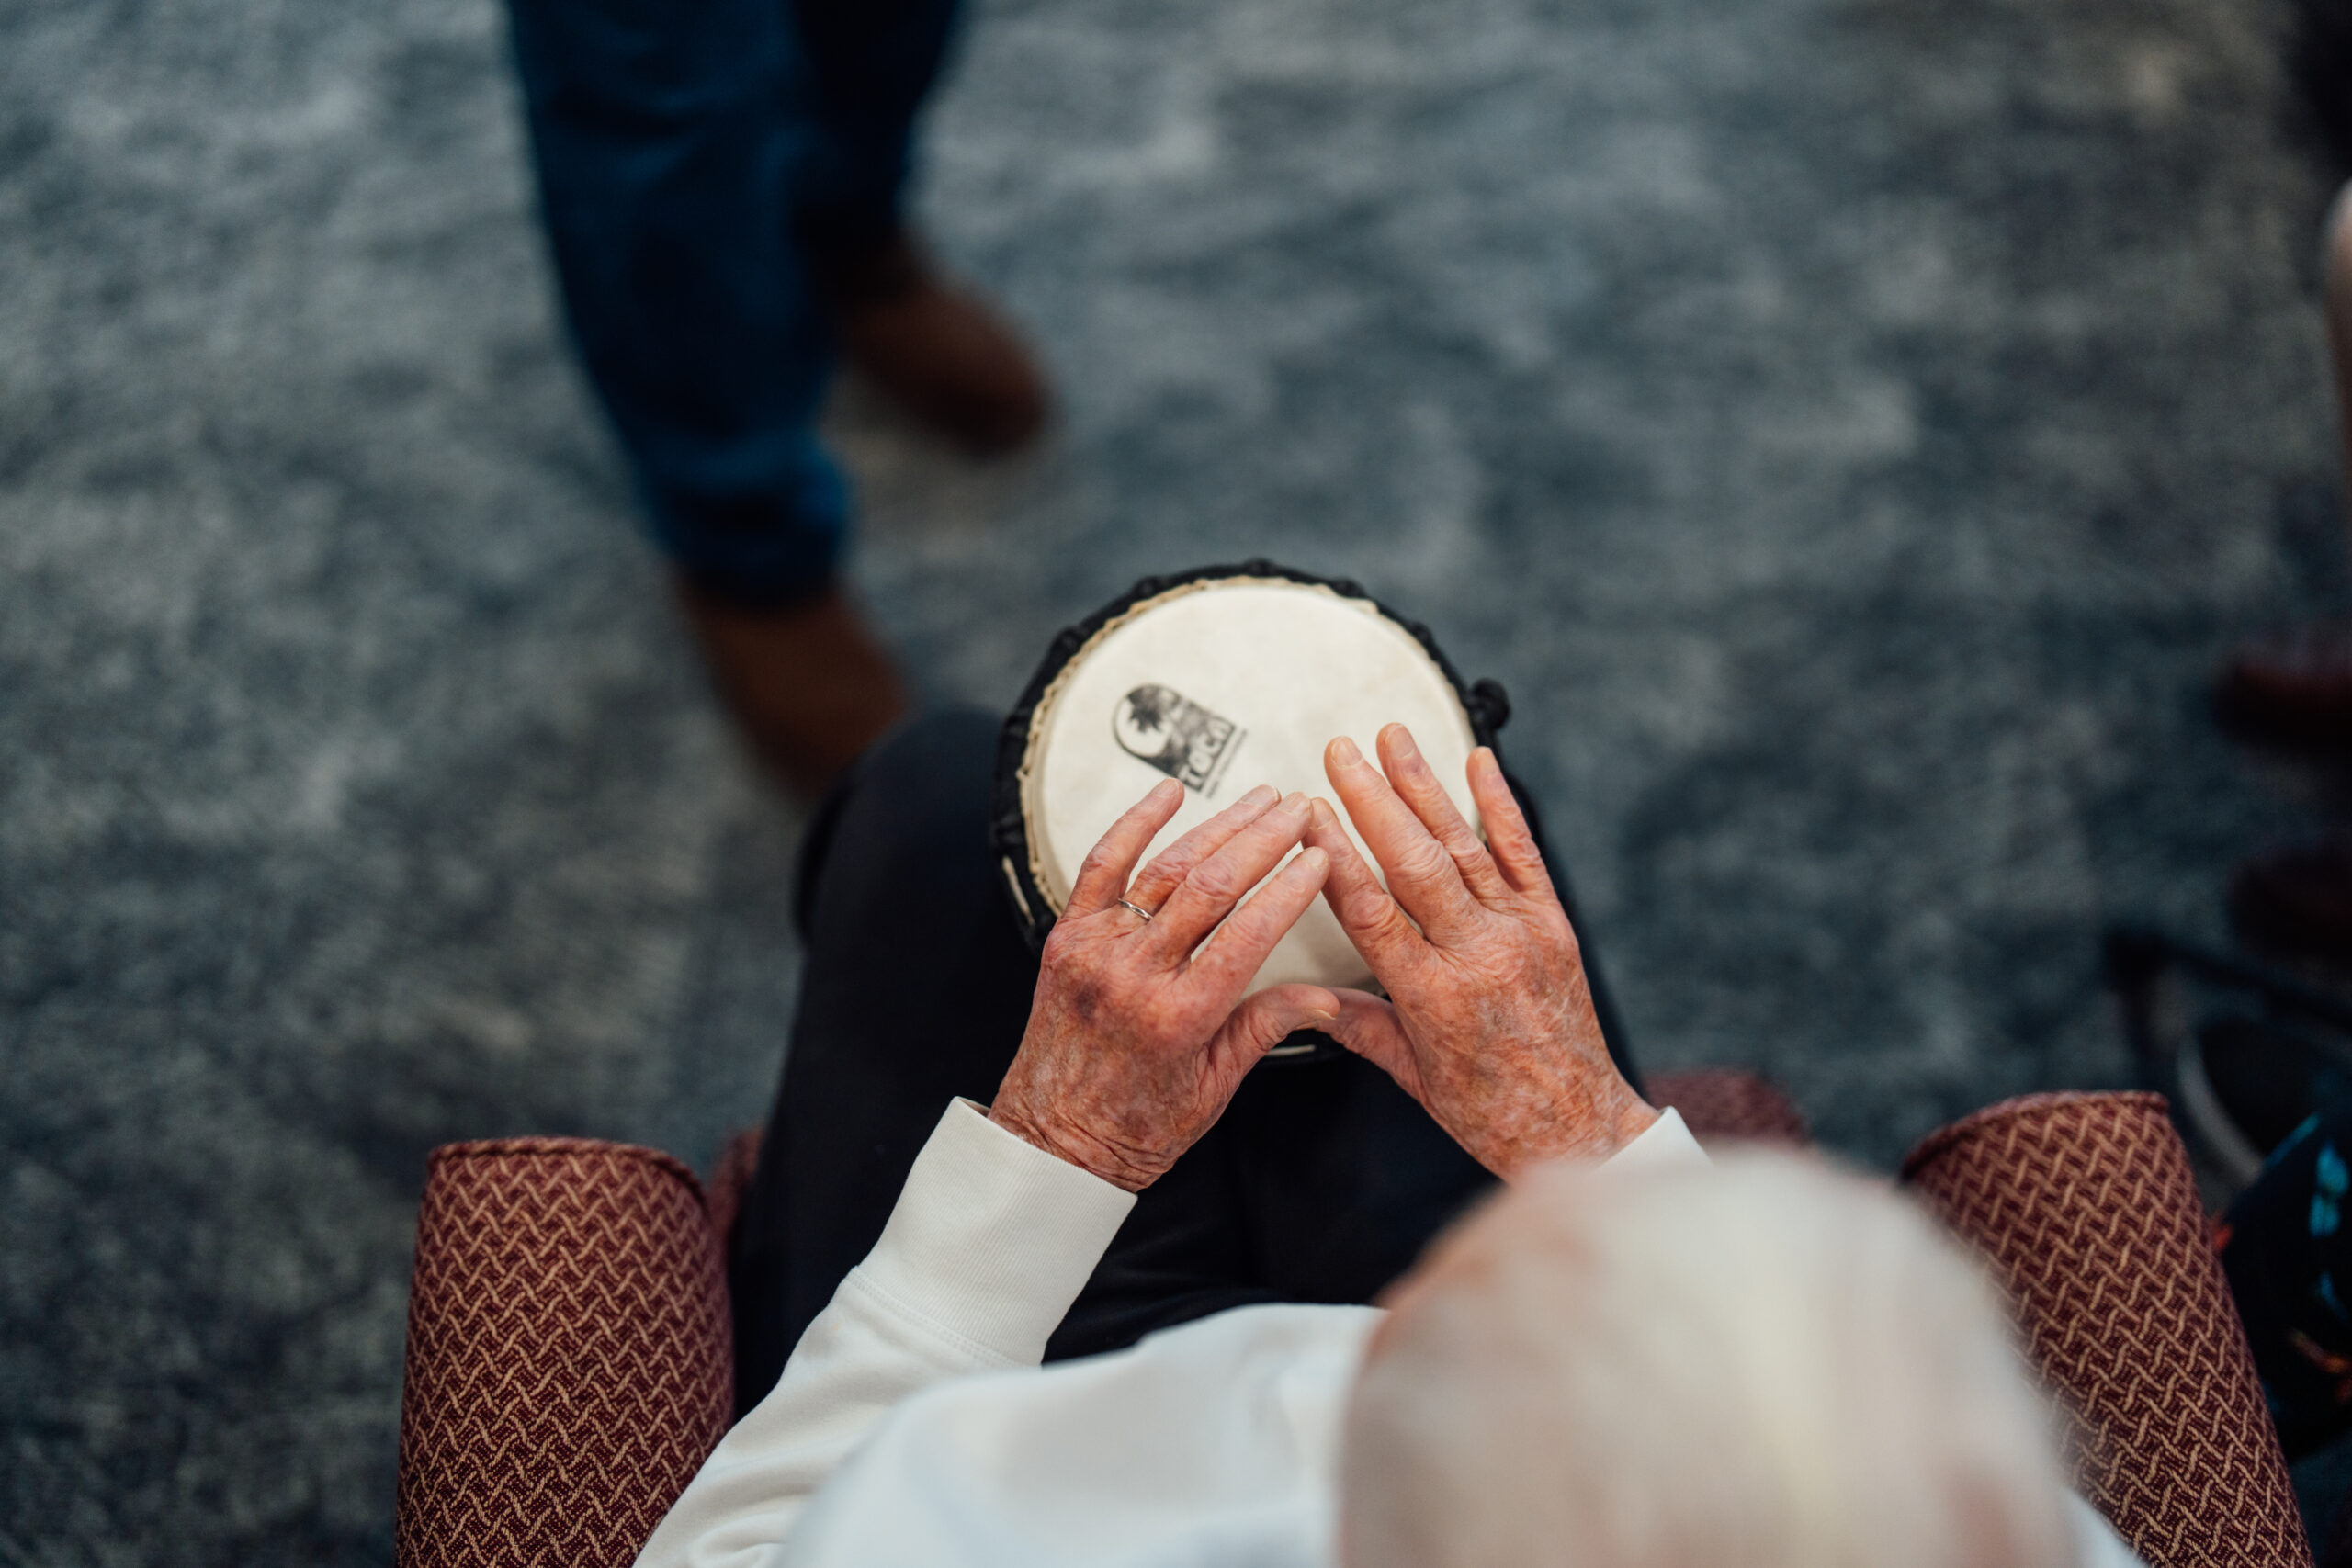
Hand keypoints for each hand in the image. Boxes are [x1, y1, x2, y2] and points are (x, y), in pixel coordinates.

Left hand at [991, 781, 1338, 1190]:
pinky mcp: (1066, 938)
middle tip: (1301, 812)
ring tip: (1261, 801)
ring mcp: (1096, 952)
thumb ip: (1265, 1027)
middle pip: (1212, 887)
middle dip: (1265, 840)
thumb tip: (1326, 997)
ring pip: (1165, 870)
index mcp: (1179, 1018)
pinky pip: (1101, 867)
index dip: (1291, 888)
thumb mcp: (1216, 1086)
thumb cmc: (1135, 1125)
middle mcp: (1134, 976)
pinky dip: (1135, 825)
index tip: (1321, 858)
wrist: (1053, 1141)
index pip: (1249, 933)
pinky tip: (1169, 794)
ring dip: (1219, 827)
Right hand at [1307, 725, 1655, 1176]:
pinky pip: (1524, 853)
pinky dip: (1501, 805)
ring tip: (1392, 737)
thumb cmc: (1492, 1112)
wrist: (1579, 1128)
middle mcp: (1477, 955)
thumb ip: (1358, 1026)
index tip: (1306, 810)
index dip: (1334, 855)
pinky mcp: (1553, 923)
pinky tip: (1480, 762)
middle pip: (1413, 862)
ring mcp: (1520, 932)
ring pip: (1462, 846)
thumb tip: (1301, 996)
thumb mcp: (1412, 1076)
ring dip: (1423, 786)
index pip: (1370, 910)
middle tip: (1339, 750)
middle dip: (1372, 798)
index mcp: (1432, 996)